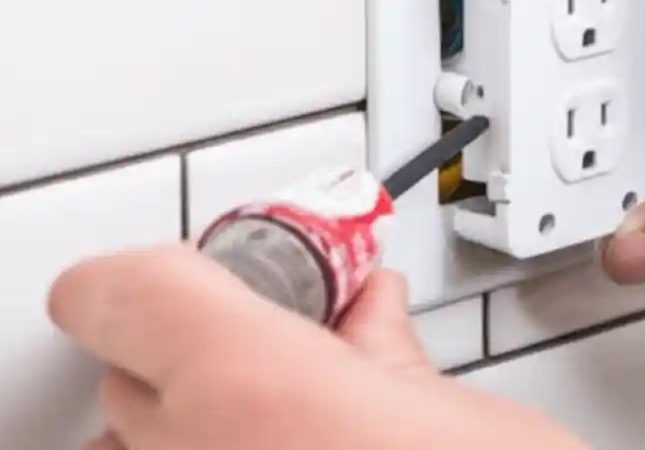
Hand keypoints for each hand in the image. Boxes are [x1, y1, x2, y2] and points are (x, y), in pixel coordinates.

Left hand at [49, 246, 582, 449]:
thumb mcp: (465, 418)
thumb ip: (393, 358)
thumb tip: (368, 318)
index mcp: (252, 390)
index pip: (116, 289)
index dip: (171, 274)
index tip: (224, 277)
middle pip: (131, 375)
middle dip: (206, 355)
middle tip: (291, 359)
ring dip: (200, 436)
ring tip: (289, 437)